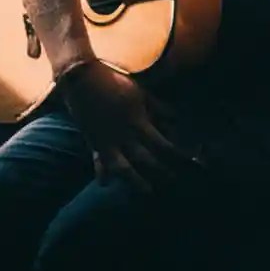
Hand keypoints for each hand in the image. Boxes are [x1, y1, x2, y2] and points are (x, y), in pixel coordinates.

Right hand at [57, 60, 197, 193]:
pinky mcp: (93, 142)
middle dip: (160, 172)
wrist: (82, 79)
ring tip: (147, 191)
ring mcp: (107, 141)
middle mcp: (124, 135)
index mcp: (138, 121)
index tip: (187, 162)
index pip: (162, 144)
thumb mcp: (141, 93)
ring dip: (135, 181)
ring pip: (123, 168)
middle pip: (146, 159)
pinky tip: (105, 184)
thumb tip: (176, 119)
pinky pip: (98, 161)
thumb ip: (159, 108)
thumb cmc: (114, 82)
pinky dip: (101, 173)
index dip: (175, 155)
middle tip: (173, 181)